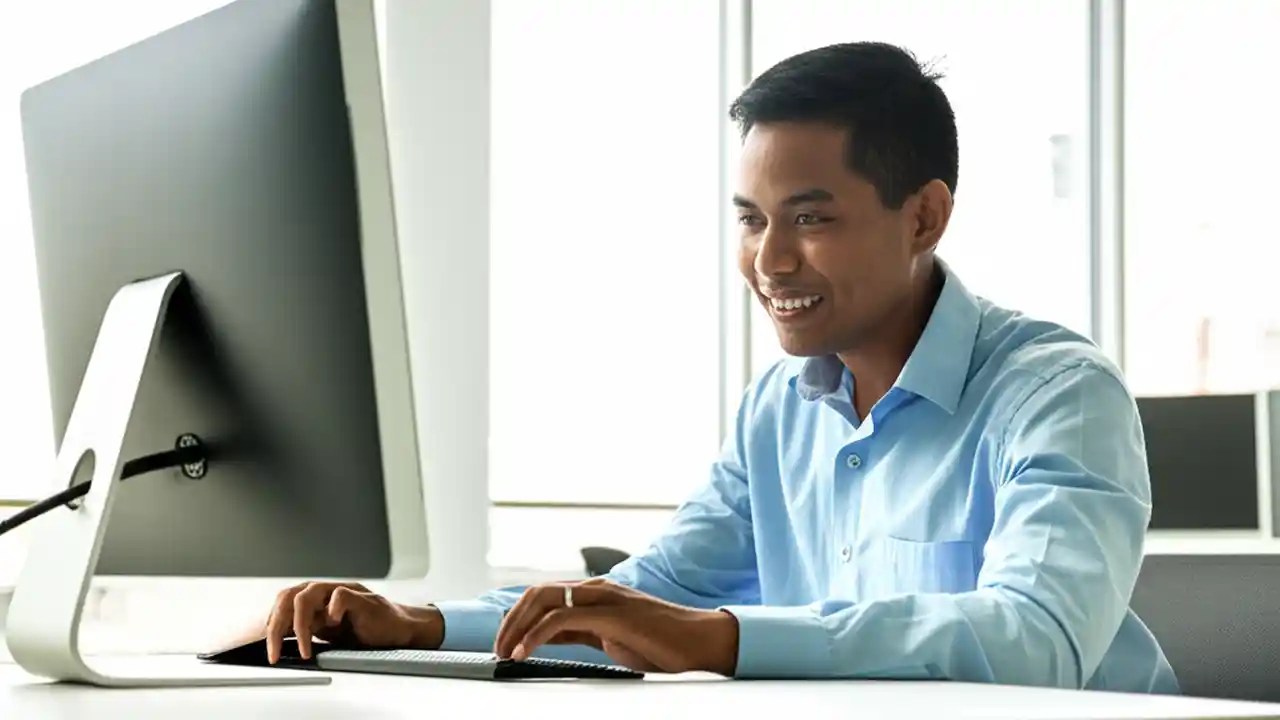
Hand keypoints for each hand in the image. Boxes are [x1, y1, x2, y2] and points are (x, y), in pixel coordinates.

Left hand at [264, 582, 442, 663]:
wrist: (399, 629)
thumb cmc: (366, 630)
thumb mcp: (329, 632)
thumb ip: (308, 627)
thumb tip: (281, 636)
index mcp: (316, 598)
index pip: (284, 601)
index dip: (272, 622)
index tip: (270, 646)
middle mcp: (327, 591)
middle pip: (289, 595)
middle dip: (277, 624)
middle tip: (275, 649)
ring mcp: (344, 591)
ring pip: (308, 593)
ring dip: (301, 625)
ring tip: (304, 648)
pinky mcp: (362, 598)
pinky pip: (340, 595)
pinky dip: (332, 611)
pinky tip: (334, 626)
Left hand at [493, 578, 738, 674]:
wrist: (698, 641)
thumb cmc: (661, 642)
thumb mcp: (610, 639)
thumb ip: (580, 633)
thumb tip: (549, 638)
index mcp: (595, 595)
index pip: (544, 595)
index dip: (517, 616)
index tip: (503, 640)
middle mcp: (596, 591)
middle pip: (537, 592)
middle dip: (510, 619)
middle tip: (497, 647)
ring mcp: (604, 599)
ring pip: (544, 599)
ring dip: (517, 627)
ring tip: (505, 651)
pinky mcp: (611, 615)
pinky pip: (562, 618)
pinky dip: (536, 634)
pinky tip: (525, 651)